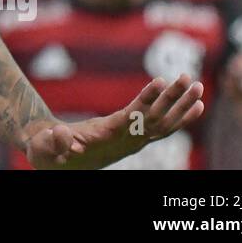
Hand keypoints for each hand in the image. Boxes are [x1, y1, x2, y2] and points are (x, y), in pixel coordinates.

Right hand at [25, 74, 204, 168]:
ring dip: (182, 105)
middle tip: (191, 80)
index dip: (146, 101)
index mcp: (105, 138)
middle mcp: (126, 142)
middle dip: (174, 101)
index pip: (132, 119)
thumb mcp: (44, 148)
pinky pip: (163, 128)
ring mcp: (134, 141)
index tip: (161, 81)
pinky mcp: (135, 137)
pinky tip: (195, 104)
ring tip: (198, 84)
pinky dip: (180, 116)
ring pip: (164, 124)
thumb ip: (52, 142)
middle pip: (156, 121)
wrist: (58, 162)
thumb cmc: (48, 153)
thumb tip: (60, 135)